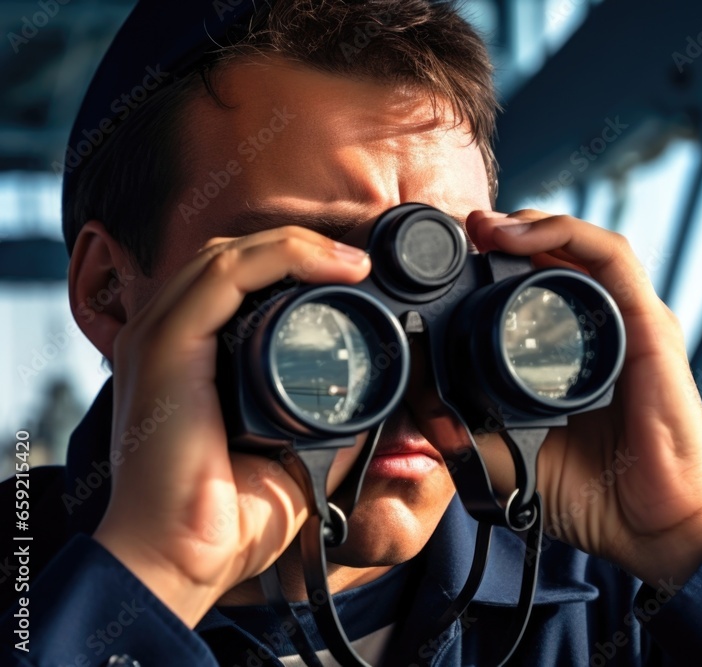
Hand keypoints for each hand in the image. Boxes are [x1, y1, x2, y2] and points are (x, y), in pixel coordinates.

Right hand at [92, 227, 371, 626]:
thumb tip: (382, 401)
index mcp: (194, 358)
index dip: (296, 266)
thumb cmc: (230, 518)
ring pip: (230, 256)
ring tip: (356, 263)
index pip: (240, 284)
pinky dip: (282, 256)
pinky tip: (333, 267)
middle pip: (235, 260)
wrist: (187, 561)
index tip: (360, 278)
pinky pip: (224, 276)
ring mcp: (161, 338)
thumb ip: (334, 422)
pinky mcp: (164, 347)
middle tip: (363, 265)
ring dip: (299, 246)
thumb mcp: (300, 454)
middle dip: (302, 248)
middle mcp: (172, 339)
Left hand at [466, 210, 701, 586]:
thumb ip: (473, 437)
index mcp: (573, 353)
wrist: (655, 527)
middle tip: (462, 235)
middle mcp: (603, 328)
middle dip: (507, 234)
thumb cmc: (597, 495)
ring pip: (581, 244)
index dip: (493, 267)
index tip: (446, 268)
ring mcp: (628, 322)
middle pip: (557, 256)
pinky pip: (611, 258)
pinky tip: (523, 236)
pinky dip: (566, 234)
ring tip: (486, 227)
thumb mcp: (513, 459)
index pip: (535, 288)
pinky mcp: (649, 324)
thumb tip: (424, 413)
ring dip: (531, 224)